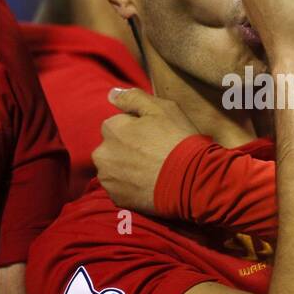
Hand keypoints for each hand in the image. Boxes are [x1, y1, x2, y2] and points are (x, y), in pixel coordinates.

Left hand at [93, 87, 200, 213]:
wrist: (191, 181)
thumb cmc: (177, 140)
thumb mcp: (161, 109)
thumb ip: (133, 98)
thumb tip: (111, 94)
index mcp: (111, 129)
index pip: (118, 124)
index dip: (137, 129)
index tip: (155, 136)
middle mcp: (102, 154)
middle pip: (113, 147)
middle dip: (127, 148)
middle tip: (154, 154)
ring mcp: (108, 179)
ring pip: (114, 168)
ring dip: (127, 168)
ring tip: (153, 170)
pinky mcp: (117, 199)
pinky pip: (120, 188)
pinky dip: (131, 186)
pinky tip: (149, 183)